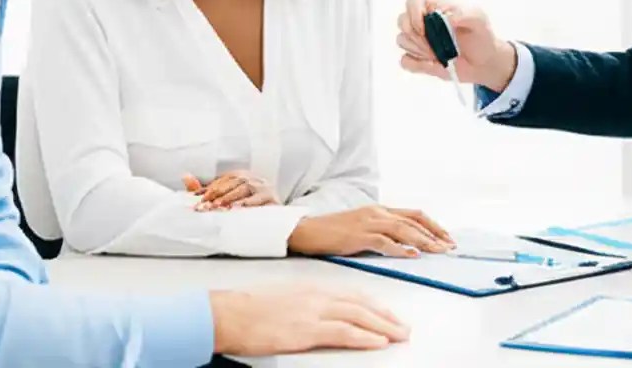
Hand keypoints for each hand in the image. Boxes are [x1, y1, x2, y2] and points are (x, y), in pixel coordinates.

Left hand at [183, 171, 279, 210]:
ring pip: (244, 188)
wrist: (275, 222)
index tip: (197, 201)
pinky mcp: (271, 198)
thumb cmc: (248, 207)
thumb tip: (185, 176)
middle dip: (217, 194)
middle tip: (205, 206)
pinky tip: (238, 209)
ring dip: (230, 197)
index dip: (209, 190)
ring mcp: (262, 188)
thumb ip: (206, 189)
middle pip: (232, 182)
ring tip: (218, 206)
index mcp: (239, 177)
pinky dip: (248, 203)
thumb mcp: (225, 197)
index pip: (221, 181)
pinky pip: (258, 199)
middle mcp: (251, 179)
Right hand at [211, 284, 408, 354]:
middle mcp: (317, 296)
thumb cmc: (249, 309)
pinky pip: (343, 332)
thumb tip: (322, 317)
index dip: (375, 304)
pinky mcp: (305, 330)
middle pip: (362, 304)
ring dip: (383, 326)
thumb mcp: (284, 299)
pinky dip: (364, 337)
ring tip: (400, 335)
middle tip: (403, 327)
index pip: (353, 294)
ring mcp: (312, 312)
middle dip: (386, 316)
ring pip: (359, 317)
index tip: (389, 313)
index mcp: (312, 288)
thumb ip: (307, 305)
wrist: (228, 313)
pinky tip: (378, 342)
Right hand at [288, 205, 455, 257]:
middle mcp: (377, 212)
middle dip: (435, 234)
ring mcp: (368, 222)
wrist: (308, 230)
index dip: (434, 225)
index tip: (447, 238)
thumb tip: (406, 244)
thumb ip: (383, 231)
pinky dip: (400, 248)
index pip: (415, 214)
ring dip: (423, 241)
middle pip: (414, 221)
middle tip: (449, 247)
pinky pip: (384, 241)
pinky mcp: (358, 235)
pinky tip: (412, 255)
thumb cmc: (334, 232)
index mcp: (380, 209)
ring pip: (403, 229)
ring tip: (438, 251)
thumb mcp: (363, 226)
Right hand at [396, 0, 517, 91]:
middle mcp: (423, 21)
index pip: (413, 2)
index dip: (414, 14)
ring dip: (419, 50)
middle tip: (435, 46)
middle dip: (416, 36)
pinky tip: (434, 65)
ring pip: (402, 40)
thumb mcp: (479, 20)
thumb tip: (447, 16)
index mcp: (435, 6)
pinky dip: (417, 64)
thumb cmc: (482, 37)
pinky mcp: (418, 59)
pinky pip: (405, 61)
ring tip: (440, 55)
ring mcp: (419, 41)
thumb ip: (464, 13)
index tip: (425, 28)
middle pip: (402, 21)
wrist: (484, 63)